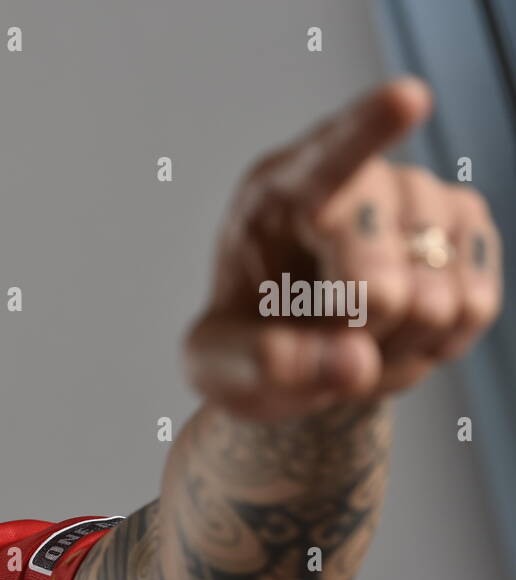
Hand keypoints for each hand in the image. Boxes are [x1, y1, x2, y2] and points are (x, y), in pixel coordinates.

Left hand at [183, 77, 502, 421]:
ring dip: (392, 344)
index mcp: (277, 192)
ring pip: (438, 294)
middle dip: (356, 320)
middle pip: (384, 255)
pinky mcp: (465, 231)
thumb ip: (264, 367)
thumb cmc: (243, 351)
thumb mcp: (220, 368)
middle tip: (325, 339)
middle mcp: (357, 179)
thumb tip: (352, 363)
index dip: (370, 128)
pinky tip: (394, 341)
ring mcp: (421, 198)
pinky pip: (475, 306)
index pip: (327, 157)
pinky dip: (433, 346)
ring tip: (351, 342)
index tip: (408, 96)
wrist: (290, 359)